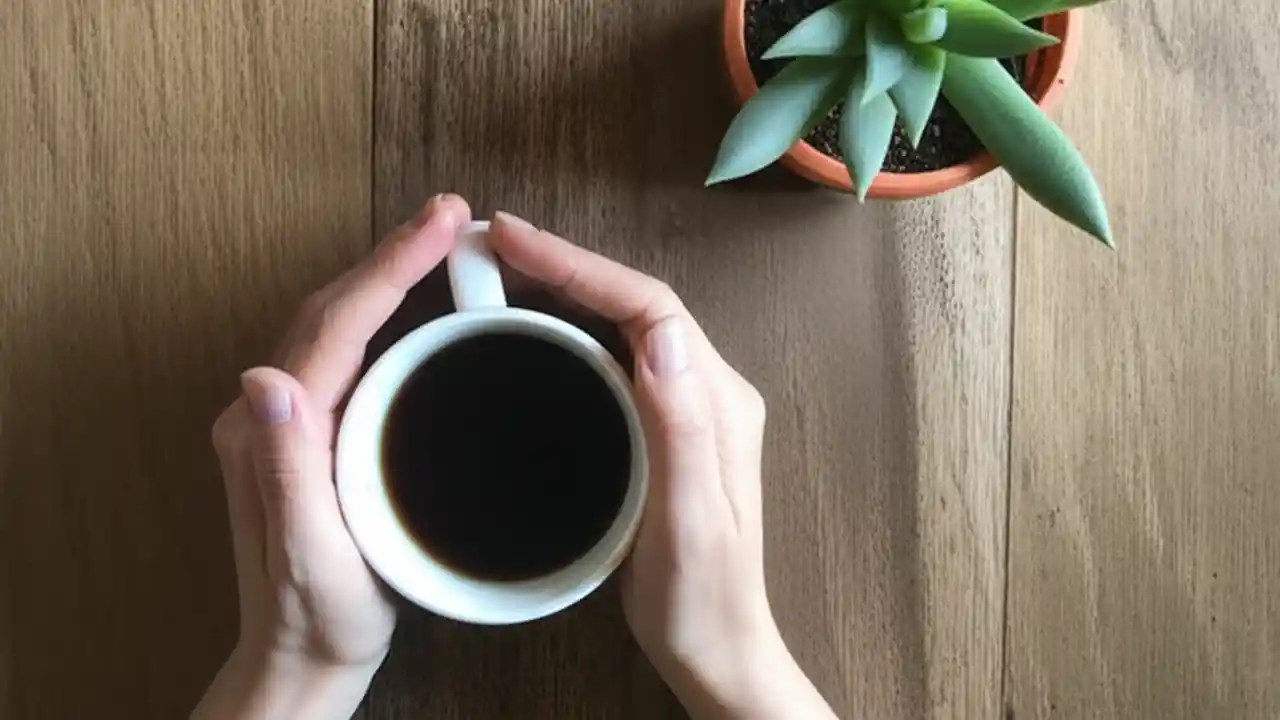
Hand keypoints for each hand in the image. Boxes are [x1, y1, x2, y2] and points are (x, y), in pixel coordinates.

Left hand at [193, 195, 471, 719]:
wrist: (301, 657)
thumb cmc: (317, 616)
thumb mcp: (308, 555)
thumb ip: (285, 469)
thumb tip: (263, 373)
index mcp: (270, 432)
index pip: (333, 327)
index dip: (389, 267)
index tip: (441, 223)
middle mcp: (266, 413)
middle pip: (331, 309)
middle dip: (390, 254)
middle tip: (451, 214)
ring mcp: (284, 420)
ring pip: (336, 323)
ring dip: (385, 274)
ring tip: (440, 240)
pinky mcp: (307, 432)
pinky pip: (344, 351)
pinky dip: (381, 312)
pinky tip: (418, 305)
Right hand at [488, 213, 836, 719]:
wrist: (718, 650)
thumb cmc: (701, 600)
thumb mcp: (691, 523)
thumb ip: (682, 430)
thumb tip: (660, 334)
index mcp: (715, 401)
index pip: (649, 305)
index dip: (579, 265)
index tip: (511, 242)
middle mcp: (706, 390)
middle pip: (634, 302)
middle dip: (565, 265)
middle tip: (490, 245)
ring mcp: (687, 408)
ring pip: (623, 324)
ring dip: (565, 290)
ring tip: (500, 272)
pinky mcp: (665, 429)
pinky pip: (614, 358)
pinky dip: (570, 330)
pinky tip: (531, 333)